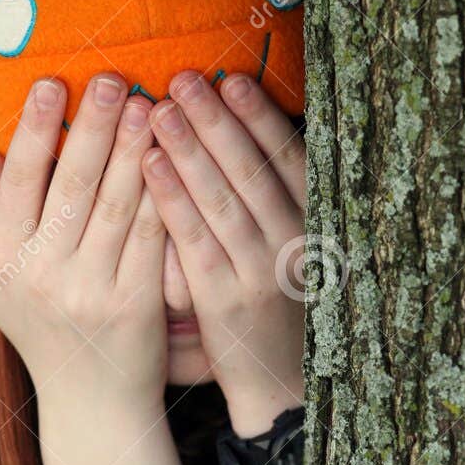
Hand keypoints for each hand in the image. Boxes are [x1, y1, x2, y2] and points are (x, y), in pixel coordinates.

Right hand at [0, 74, 166, 412]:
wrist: (92, 405)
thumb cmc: (46, 330)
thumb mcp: (0, 285)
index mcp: (4, 262)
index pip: (20, 182)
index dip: (38, 130)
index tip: (52, 82)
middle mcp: (41, 276)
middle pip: (71, 185)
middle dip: (92, 127)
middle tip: (111, 77)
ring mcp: (90, 291)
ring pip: (116, 204)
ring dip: (135, 149)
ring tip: (149, 103)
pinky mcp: (136, 304)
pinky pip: (152, 236)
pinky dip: (164, 192)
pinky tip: (175, 156)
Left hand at [143, 72, 306, 433]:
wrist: (282, 386)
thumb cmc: (278, 307)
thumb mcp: (291, 250)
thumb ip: (273, 200)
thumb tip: (239, 130)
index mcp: (315, 223)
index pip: (290, 158)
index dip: (260, 117)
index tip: (233, 79)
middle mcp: (295, 243)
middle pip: (253, 169)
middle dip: (217, 120)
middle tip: (184, 78)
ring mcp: (261, 271)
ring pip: (223, 198)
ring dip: (188, 148)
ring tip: (157, 108)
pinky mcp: (226, 299)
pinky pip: (195, 239)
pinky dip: (172, 198)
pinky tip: (148, 165)